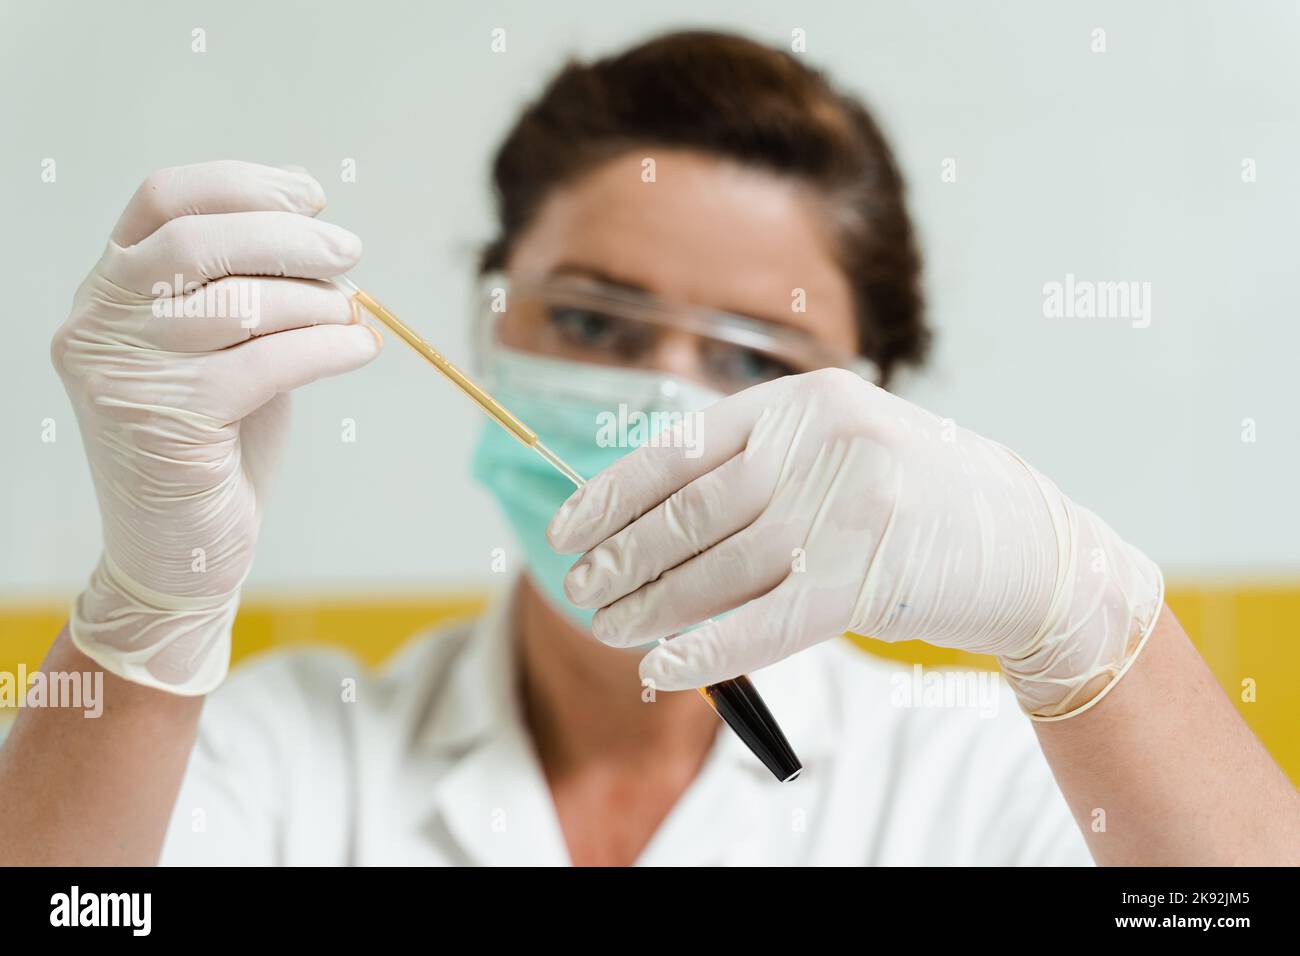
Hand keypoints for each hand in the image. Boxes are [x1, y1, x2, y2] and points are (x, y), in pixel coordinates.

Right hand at [51, 160, 380, 693]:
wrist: (178, 551)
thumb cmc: (213, 444)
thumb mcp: (225, 350)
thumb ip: (250, 292)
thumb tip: (322, 236)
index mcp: (108, 289)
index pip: (162, 198)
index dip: (244, 185)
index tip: (311, 197)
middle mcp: (100, 322)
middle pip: (198, 240)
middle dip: (288, 236)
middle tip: (348, 251)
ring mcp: (123, 373)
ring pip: (237, 302)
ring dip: (314, 300)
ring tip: (352, 314)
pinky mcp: (165, 422)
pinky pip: (265, 363)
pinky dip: (326, 348)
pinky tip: (359, 349)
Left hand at [548, 368, 1162, 718]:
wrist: (1026, 544)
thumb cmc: (910, 499)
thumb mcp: (835, 452)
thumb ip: (755, 468)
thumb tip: (640, 521)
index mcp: (804, 400)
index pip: (682, 448)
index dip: (613, 494)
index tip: (565, 531)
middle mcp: (826, 441)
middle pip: (694, 513)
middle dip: (624, 558)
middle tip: (579, 591)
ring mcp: (854, 507)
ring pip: (723, 570)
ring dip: (654, 608)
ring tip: (609, 630)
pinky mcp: (875, 578)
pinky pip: (771, 621)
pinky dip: (709, 649)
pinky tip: (664, 667)